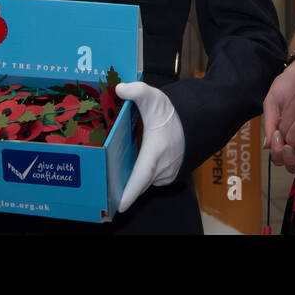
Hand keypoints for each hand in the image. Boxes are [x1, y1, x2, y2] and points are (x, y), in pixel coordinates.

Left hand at [116, 81, 184, 212]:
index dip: (130, 192)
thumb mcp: (153, 98)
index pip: (141, 177)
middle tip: (100, 188)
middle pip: (136, 183)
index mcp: (155, 152)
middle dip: (119, 186)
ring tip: (108, 176)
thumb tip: (120, 88)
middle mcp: (161, 168)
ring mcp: (165, 174)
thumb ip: (137, 91)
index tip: (119, 206)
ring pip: (142, 181)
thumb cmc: (172, 113)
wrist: (194, 121)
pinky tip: (125, 168)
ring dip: (129, 179)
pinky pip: (148, 180)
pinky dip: (138, 176)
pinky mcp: (167, 176)